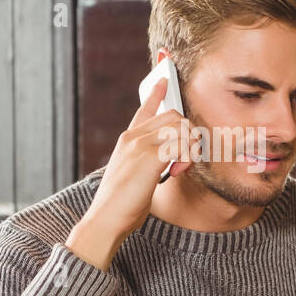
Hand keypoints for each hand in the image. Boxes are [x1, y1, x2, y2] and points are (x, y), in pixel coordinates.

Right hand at [67, 77, 200, 267]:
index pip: (145, 109)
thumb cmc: (122, 203)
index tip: (164, 76)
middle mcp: (133, 137)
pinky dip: (185, 159)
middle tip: (184, 161)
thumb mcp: (135, 176)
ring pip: (181, 128)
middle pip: (174, 116)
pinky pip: (180, 145)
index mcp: (128, 140)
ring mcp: (140, 145)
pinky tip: (176, 172)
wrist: (106, 218)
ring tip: (179, 169)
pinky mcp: (149, 157)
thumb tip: (171, 160)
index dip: (157, 92)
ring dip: (189, 148)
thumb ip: (150, 162)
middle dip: (188, 135)